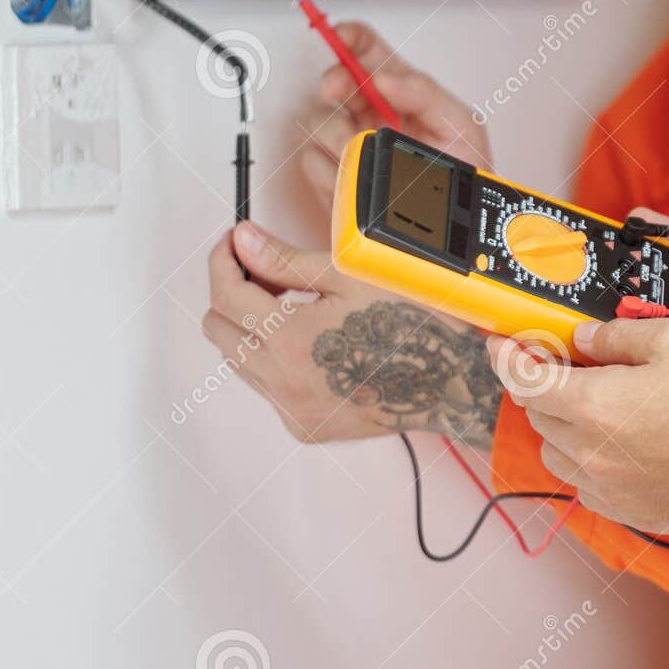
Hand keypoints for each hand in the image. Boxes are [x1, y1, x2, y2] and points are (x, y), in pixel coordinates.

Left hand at [204, 221, 501, 444]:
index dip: (223, 260)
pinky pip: (267, 389)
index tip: (235, 244)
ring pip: (239, 361)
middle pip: (218, 330)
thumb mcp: (351, 277)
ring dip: (253, 329)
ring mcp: (292, 409)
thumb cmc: (415, 326)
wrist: (450, 382)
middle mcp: (283, 382)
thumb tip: (245, 242)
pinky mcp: (305, 426)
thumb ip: (286, 260)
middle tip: (269, 274)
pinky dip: (276, 362)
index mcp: (290, 339)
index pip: (224, 293)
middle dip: (234, 293)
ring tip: (296, 309)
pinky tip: (314, 345)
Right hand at [300, 22, 492, 211]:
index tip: (337, 34)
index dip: (348, 37)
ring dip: (338, 134)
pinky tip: (359, 179)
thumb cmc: (467, 174)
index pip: (368, 51)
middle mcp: (372, 114)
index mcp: (401, 93)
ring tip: (367, 150)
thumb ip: (426, 93)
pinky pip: (314, 164)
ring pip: (318, 122)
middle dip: (335, 83)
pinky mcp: (336, 177)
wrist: (459, 226)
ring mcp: (351, 145)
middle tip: (340, 91)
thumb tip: (385, 78)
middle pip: (335, 83)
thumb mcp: (462, 126)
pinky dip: (333, 169)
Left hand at [489, 320, 668, 536]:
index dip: (505, 357)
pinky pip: (583, 482)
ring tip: (594, 404)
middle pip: (537, 414)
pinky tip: (618, 442)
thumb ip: (621, 334)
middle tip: (564, 363)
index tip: (500, 344)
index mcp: (593, 404)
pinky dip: (586, 459)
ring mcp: (604, 487)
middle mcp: (588, 452)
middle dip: (543, 385)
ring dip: (562, 424)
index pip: (523, 379)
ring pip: (555, 451)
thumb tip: (588, 336)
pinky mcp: (623, 510)